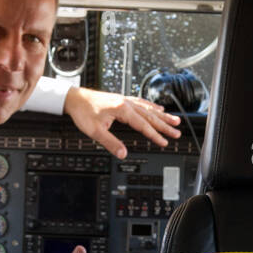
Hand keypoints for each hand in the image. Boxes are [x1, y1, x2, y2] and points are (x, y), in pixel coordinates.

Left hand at [63, 87, 181, 158]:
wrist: (74, 99)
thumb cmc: (83, 112)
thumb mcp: (95, 131)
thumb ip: (111, 143)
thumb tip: (123, 154)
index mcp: (122, 109)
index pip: (143, 125)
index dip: (155, 135)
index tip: (164, 142)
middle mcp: (126, 103)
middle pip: (150, 116)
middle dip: (165, 125)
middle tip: (177, 132)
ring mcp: (125, 100)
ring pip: (148, 109)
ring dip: (162, 116)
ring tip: (175, 120)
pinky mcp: (122, 100)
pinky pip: (142, 103)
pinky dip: (151, 107)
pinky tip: (157, 109)